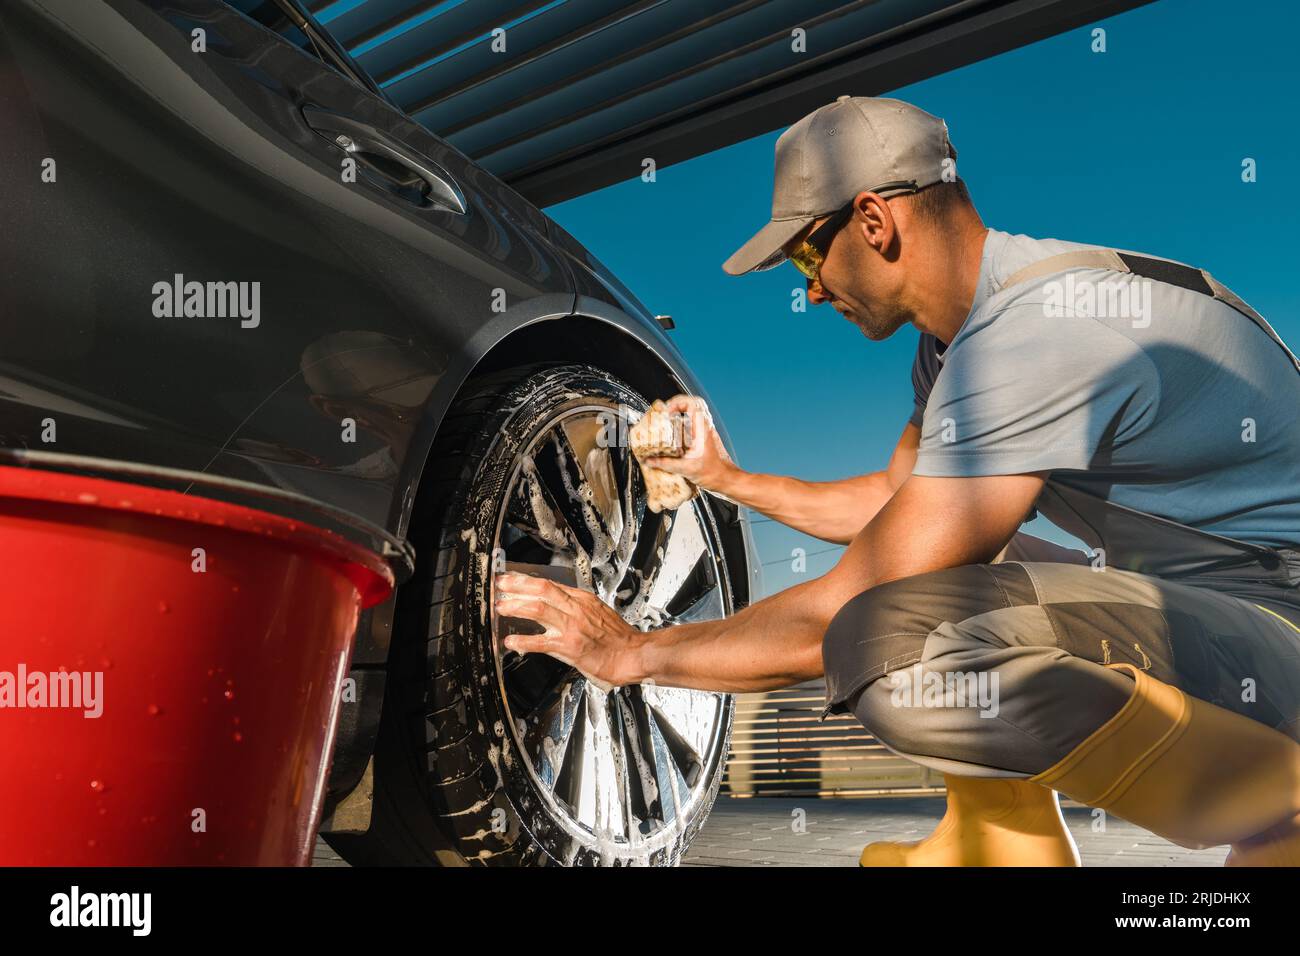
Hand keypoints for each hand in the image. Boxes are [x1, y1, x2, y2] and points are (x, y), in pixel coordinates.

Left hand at [494, 572, 646, 688]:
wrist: (632, 655)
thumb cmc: (618, 638)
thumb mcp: (598, 612)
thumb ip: (577, 607)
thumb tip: (556, 604)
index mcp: (583, 600)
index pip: (551, 584)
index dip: (528, 580)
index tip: (512, 579)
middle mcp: (577, 609)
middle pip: (542, 589)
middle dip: (517, 585)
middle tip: (500, 584)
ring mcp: (572, 627)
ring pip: (539, 610)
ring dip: (516, 607)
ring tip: (501, 607)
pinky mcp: (569, 647)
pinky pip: (541, 642)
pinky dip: (523, 641)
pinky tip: (510, 641)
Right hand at [642, 395, 737, 491]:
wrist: (727, 480)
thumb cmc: (715, 473)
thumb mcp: (686, 468)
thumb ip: (665, 464)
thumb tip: (650, 461)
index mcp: (702, 429)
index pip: (691, 403)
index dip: (676, 402)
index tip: (666, 411)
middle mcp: (704, 428)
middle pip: (689, 408)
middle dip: (673, 409)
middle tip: (662, 416)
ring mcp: (704, 434)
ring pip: (690, 417)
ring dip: (677, 419)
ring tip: (665, 426)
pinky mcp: (703, 441)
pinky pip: (691, 428)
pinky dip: (680, 430)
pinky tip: (673, 442)